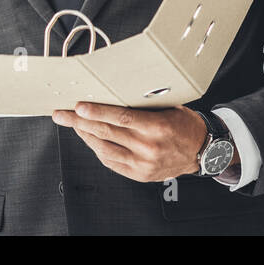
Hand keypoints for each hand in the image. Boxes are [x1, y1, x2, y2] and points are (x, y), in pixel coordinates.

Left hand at [51, 102, 207, 181]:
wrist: (202, 152)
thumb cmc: (184, 125)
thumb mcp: (168, 107)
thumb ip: (142, 103)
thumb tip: (113, 90)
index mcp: (157, 127)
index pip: (120, 117)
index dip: (97, 112)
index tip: (79, 106)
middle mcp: (149, 147)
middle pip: (106, 132)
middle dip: (79, 122)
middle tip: (62, 113)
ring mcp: (142, 164)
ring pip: (104, 148)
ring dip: (84, 135)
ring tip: (71, 123)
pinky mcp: (139, 174)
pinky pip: (110, 161)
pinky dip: (97, 148)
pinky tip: (89, 138)